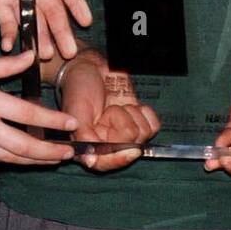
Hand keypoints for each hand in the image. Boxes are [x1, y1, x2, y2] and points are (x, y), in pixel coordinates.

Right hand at [0, 50, 79, 165]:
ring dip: (35, 161)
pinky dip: (11, 160)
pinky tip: (22, 157)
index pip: (28, 116)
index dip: (53, 122)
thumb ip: (3, 66)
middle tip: (70, 152)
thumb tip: (31, 57)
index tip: (72, 123)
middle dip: (51, 152)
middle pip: (25, 147)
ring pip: (10, 159)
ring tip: (53, 159)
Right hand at [61, 49, 158, 172]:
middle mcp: (109, 145)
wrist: (91, 67)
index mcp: (89, 147)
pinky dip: (144, 112)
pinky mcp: (139, 122)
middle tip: (106, 112)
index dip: (120, 158)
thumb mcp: (76, 112)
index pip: (107, 163)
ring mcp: (126, 134)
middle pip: (130, 145)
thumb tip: (90, 162)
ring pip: (143, 134)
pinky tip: (130, 104)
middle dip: (120, 123)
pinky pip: (154, 125)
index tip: (132, 150)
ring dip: (130, 114)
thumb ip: (84, 136)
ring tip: (114, 106)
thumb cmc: (79, 89)